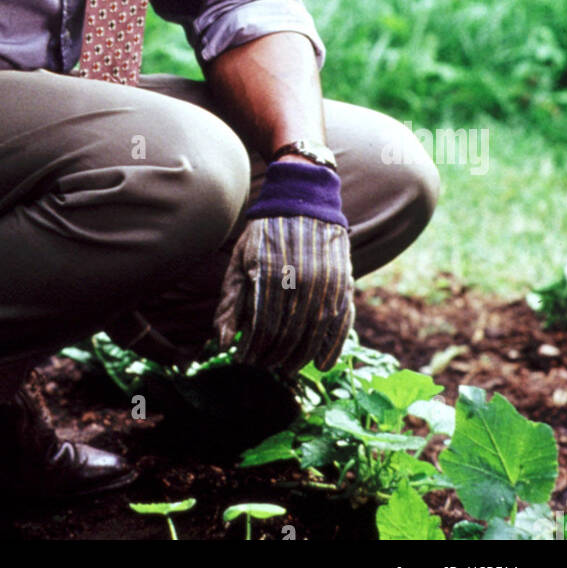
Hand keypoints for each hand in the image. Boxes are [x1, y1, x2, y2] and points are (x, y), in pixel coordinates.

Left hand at [213, 213, 354, 373]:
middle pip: (287, 336)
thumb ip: (230, 302)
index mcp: (269, 275)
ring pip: (312, 335)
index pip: (262, 328)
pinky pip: (341, 324)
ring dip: (297, 358)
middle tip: (262, 365)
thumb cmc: (264, 234)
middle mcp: (300, 282)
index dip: (252, 349)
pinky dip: (332, 347)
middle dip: (272, 356)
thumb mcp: (240, 261)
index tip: (244, 359)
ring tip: (283, 367)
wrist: (302, 200)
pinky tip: (321, 364)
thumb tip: (222, 342)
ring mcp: (325, 284)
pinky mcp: (344, 283)